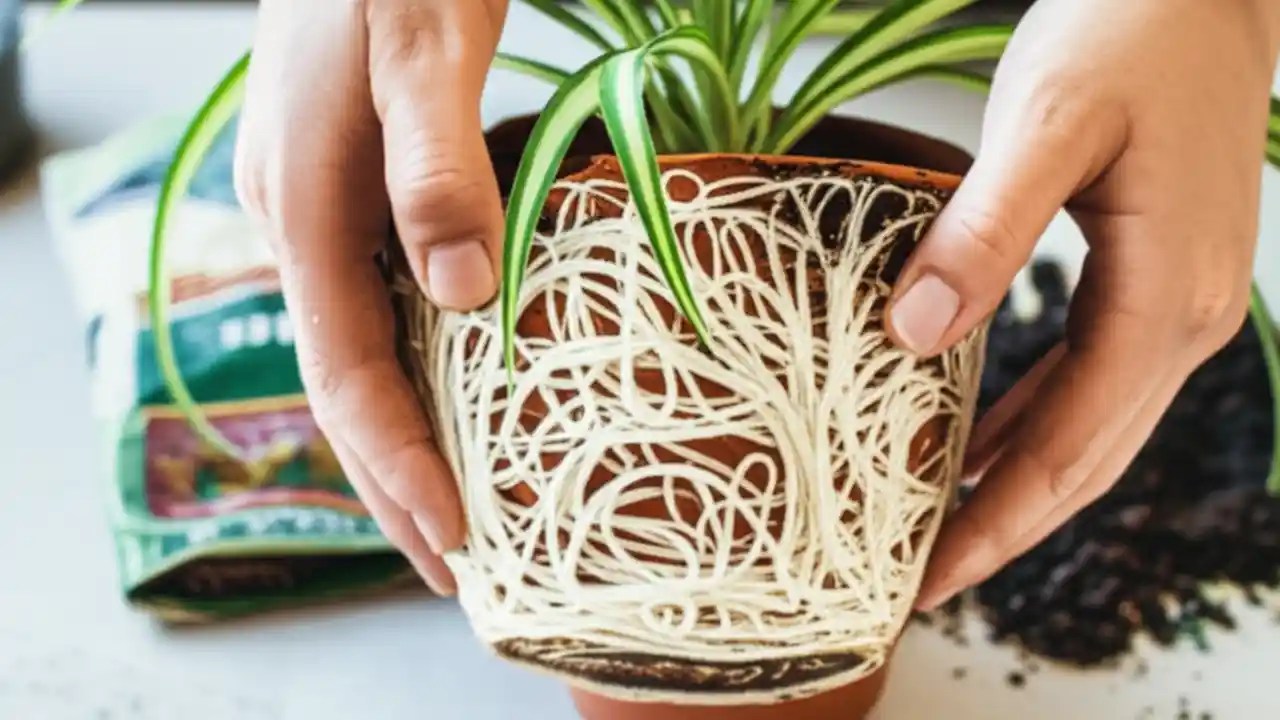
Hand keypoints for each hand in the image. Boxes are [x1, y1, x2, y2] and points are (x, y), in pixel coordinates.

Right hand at [233, 0, 510, 593]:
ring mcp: (320, 209)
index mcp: (306, 204)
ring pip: (356, 351)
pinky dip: (410, 372)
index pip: (348, 370)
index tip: (457, 538)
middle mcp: (301, 221)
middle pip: (342, 383)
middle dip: (392, 484)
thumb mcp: (422, 44)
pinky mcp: (351, 192)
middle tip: (451, 571)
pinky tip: (447, 398)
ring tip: (446, 517)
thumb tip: (465, 296)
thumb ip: (437, 166)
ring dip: (400, 439)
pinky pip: (376, 308)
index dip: (400, 462)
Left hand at [886, 0, 1279, 609]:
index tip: (930, 576)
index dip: (997, 521)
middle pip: (1087, 458)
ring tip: (941, 524)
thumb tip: (914, 335)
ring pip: (1092, 427)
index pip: (1070, 446)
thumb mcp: (1043, 124)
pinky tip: (983, 437)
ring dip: (1018, 482)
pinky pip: (1092, 379)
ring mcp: (1181, 301)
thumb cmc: (1133, 32)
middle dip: (1004, 526)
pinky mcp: (1158, 278)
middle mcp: (1187, 317)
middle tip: (922, 578)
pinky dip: (1035, 421)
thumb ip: (983, 233)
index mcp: (1166, 297)